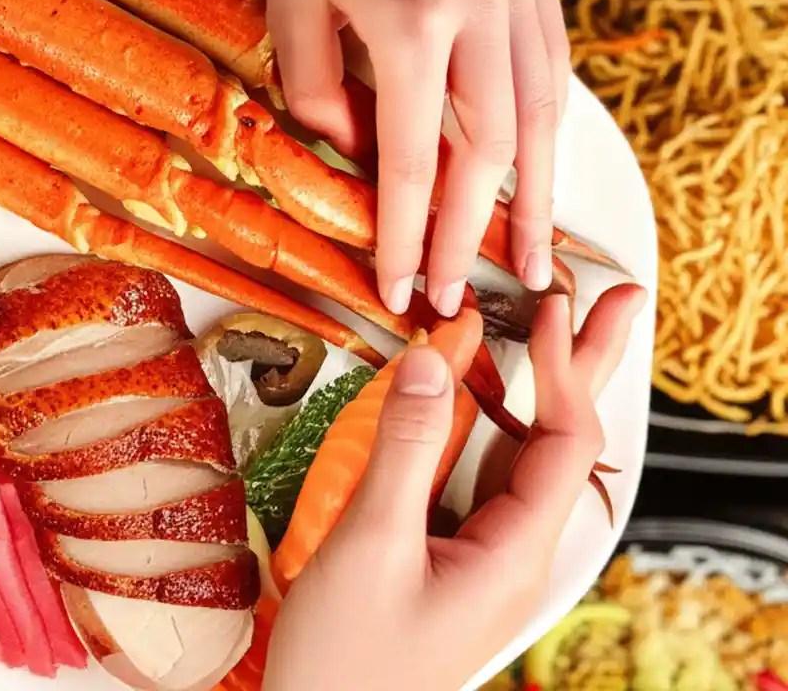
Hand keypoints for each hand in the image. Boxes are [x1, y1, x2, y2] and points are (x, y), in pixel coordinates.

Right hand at [263, 283, 645, 689]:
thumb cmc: (346, 659)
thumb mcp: (369, 546)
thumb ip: (402, 452)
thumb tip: (428, 362)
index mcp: (511, 555)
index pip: (563, 445)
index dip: (562, 370)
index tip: (546, 309)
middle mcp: (511, 555)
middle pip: (563, 447)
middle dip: (588, 369)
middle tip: (614, 304)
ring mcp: (483, 560)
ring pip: (521, 461)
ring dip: (539, 393)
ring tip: (558, 335)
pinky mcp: (450, 561)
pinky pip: (481, 482)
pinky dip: (484, 429)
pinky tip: (477, 404)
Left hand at [266, 0, 570, 313]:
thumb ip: (314, 79)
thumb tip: (354, 149)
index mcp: (413, 20)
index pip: (410, 160)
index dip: (404, 234)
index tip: (397, 287)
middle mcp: (481, 16)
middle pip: (487, 153)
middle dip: (470, 233)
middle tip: (456, 294)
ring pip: (539, 117)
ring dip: (534, 196)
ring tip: (530, 257)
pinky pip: (551, 72)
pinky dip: (544, 131)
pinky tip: (535, 169)